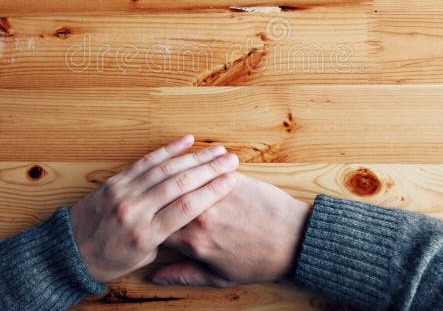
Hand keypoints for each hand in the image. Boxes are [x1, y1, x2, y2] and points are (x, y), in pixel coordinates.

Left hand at [69, 135, 238, 282]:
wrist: (67, 252)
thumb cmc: (107, 261)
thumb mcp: (139, 260)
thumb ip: (164, 240)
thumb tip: (186, 223)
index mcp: (145, 235)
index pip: (186, 208)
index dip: (211, 191)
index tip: (231, 180)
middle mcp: (134, 211)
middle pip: (180, 184)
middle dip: (209, 169)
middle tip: (229, 160)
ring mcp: (124, 192)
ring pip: (165, 169)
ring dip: (193, 158)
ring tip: (215, 150)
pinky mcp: (116, 180)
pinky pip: (145, 161)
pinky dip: (167, 151)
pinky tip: (185, 142)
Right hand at [152, 172, 311, 286]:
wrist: (295, 239)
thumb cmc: (260, 261)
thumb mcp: (221, 278)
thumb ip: (185, 275)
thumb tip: (156, 277)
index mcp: (193, 242)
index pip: (155, 229)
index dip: (146, 225)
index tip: (146, 222)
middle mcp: (200, 216)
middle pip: (164, 200)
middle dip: (155, 197)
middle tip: (150, 195)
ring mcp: (216, 194)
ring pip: (184, 179)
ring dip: (175, 176)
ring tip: (169, 174)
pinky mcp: (232, 178)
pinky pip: (207, 168)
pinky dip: (196, 167)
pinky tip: (191, 165)